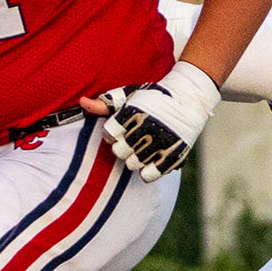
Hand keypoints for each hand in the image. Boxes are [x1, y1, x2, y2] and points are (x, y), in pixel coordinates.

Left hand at [100, 62, 219, 181]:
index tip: (122, 128)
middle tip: (133, 139)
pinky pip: (148, 175)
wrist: (189, 98)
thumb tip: (82, 103)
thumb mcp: (131, 94)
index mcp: (134, 112)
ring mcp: (161, 142)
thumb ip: (107, 103)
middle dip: (123, 147)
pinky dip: (147, 171)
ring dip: (135, 158)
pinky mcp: (173, 155)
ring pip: (132, 164)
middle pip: (118, 152)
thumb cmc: (155, 97)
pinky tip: (151, 159)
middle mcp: (146, 127)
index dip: (113, 133)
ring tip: (144, 147)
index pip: (108, 135)